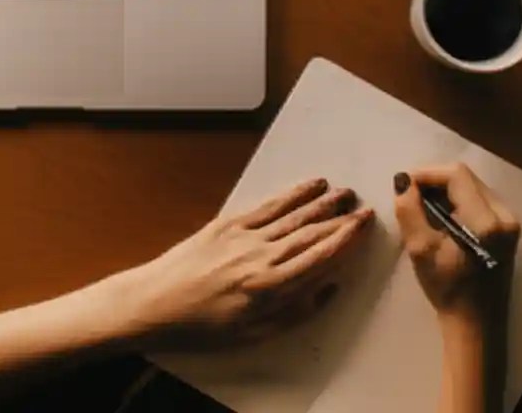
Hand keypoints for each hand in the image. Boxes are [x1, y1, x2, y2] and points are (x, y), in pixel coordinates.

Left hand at [119, 179, 374, 350]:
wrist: (153, 303)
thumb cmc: (201, 327)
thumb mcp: (252, 334)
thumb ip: (295, 313)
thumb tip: (329, 288)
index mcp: (270, 287)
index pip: (320, 257)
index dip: (347, 239)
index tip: (368, 225)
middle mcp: (260, 256)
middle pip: (311, 233)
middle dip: (341, 219)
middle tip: (367, 206)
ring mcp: (244, 236)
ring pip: (293, 215)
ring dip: (322, 202)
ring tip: (345, 192)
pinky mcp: (227, 224)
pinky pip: (268, 205)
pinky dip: (291, 194)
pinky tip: (309, 186)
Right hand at [393, 164, 519, 324]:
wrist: (477, 323)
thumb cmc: (448, 289)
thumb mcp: (421, 250)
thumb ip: (410, 211)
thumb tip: (403, 181)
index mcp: (487, 221)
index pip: (456, 175)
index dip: (426, 173)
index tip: (404, 186)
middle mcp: (505, 215)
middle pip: (466, 178)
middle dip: (435, 181)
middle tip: (410, 197)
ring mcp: (510, 222)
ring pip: (473, 187)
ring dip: (445, 191)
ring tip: (423, 208)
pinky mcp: (507, 228)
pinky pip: (479, 200)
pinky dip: (457, 201)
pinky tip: (442, 218)